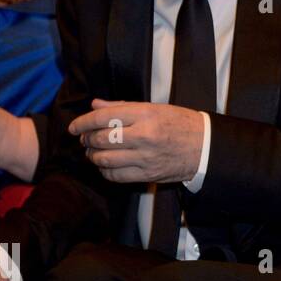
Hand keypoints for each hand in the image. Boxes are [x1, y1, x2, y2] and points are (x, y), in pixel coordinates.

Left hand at [69, 99, 203, 183]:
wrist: (206, 147)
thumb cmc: (181, 123)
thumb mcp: (154, 108)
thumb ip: (123, 107)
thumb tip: (95, 105)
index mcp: (146, 114)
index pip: (104, 117)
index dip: (83, 122)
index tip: (74, 127)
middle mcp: (144, 135)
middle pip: (101, 138)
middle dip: (87, 139)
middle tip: (86, 139)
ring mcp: (146, 157)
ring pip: (104, 159)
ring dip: (93, 156)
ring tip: (94, 152)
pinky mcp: (148, 174)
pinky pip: (115, 175)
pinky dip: (104, 170)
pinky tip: (106, 164)